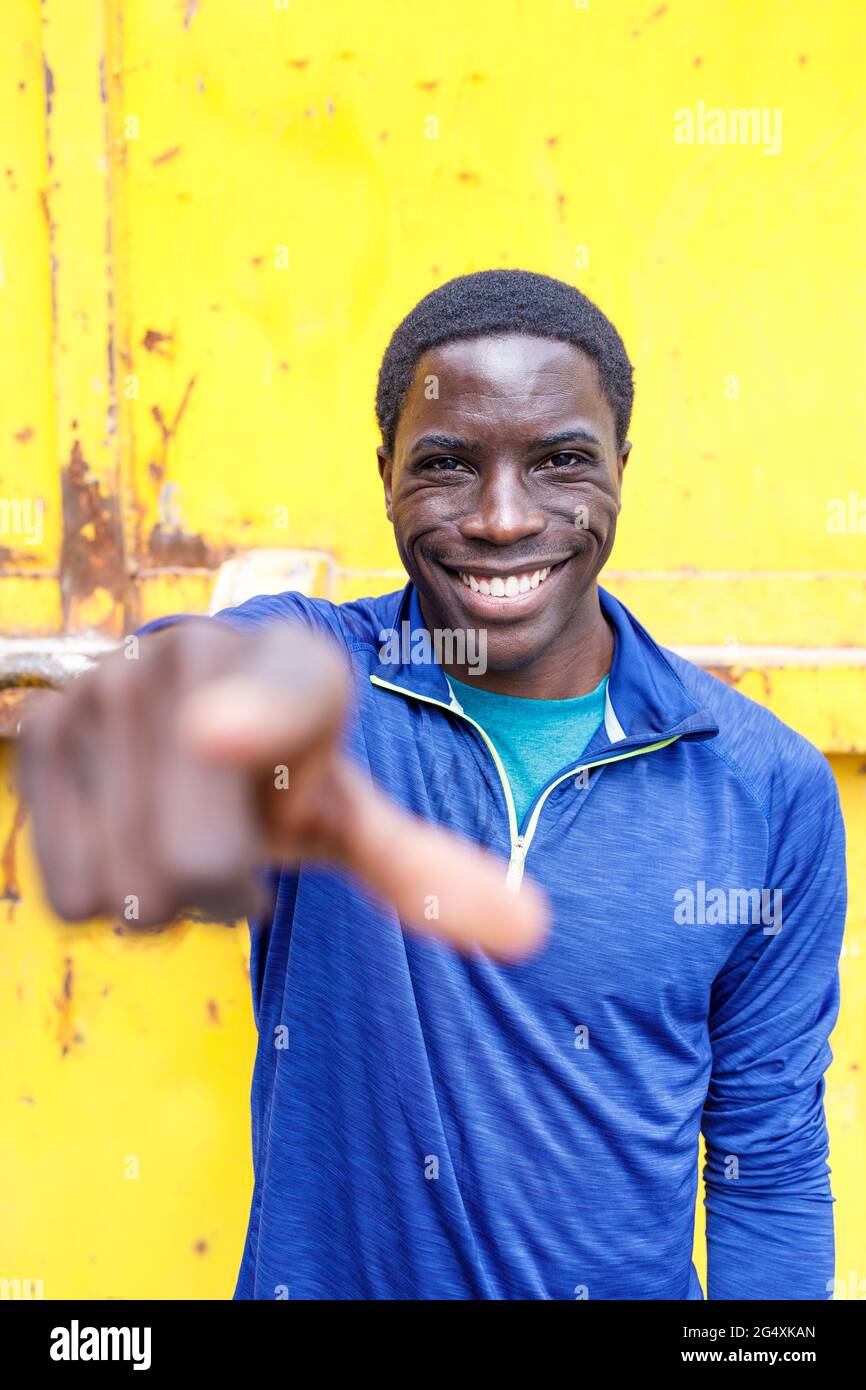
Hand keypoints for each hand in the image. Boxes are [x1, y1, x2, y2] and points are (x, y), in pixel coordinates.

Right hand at [17, 620, 547, 959]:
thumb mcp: (350, 811)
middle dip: (224, 893)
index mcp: (298, 671)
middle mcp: (190, 658)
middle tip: (237, 849)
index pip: (279, 700)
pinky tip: (133, 828)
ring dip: (165, 899)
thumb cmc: (285, 771)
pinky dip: (107, 889)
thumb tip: (533, 932)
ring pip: (127, 887)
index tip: (215, 732)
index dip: (252, 723)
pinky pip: (70, 889)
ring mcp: (106, 689)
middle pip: (193, 867)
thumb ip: (427, 868)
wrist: (191, 712)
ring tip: (186, 832)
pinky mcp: (41, 728)